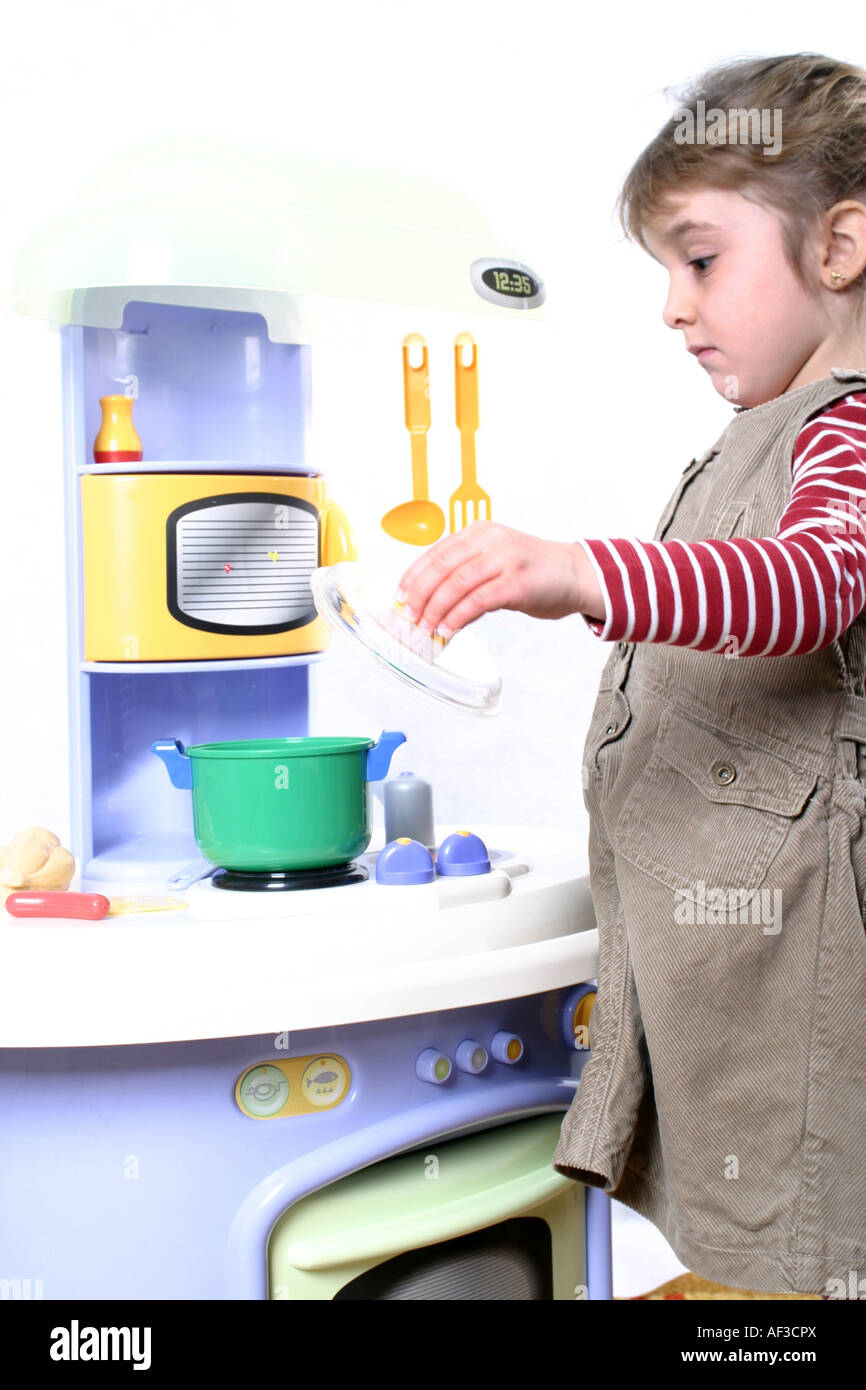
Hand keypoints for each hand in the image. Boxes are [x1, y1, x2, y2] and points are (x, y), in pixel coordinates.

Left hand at [395, 521, 603, 636]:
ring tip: (425, 627)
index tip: (400, 596)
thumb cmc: (534, 571)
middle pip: (441, 567)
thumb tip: (430, 600)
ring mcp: (505, 559)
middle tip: (408, 616)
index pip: (435, 552)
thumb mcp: (495, 560)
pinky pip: (478, 600)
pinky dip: (458, 617)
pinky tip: (448, 629)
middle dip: (419, 595)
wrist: (577, 574)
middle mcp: (490, 540)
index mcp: (480, 532)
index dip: (413, 576)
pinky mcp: (517, 583)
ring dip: (435, 609)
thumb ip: (466, 572)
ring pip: (456, 584)